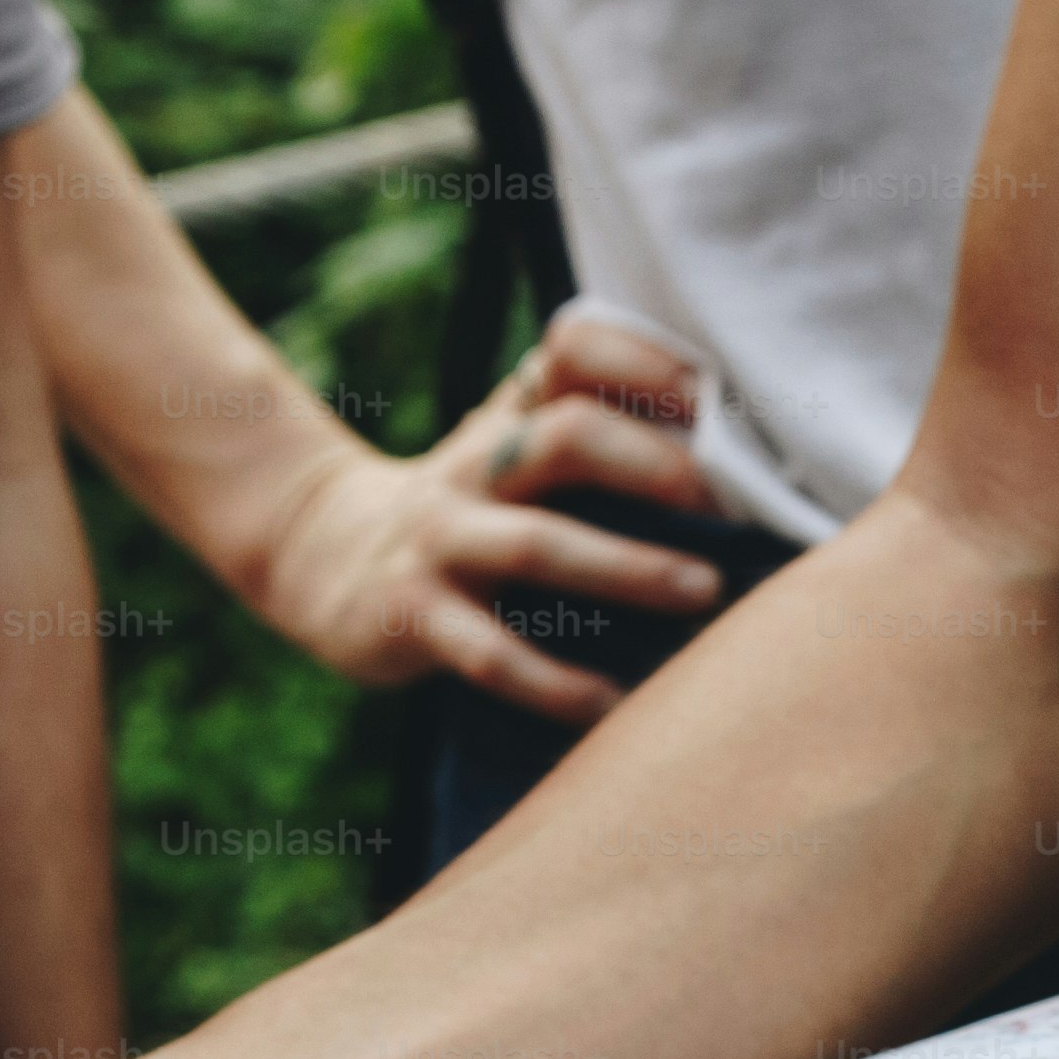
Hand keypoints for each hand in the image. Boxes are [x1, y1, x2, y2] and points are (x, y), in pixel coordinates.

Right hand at [242, 316, 728, 720]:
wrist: (321, 557)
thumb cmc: (468, 504)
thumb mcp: (512, 445)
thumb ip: (597, 426)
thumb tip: (737, 443)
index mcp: (510, 416)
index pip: (571, 352)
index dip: (643, 361)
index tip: (717, 396)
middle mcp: (477, 468)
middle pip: (564, 438)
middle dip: (650, 465)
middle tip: (727, 503)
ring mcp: (441, 542)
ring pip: (537, 546)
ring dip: (626, 569)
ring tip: (702, 591)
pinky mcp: (413, 617)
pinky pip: (491, 656)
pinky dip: (555, 685)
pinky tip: (613, 707)